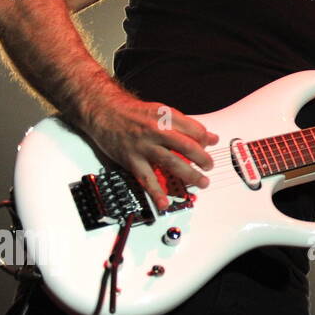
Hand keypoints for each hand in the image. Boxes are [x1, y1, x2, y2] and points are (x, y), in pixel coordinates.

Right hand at [77, 90, 218, 210]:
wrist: (104, 112)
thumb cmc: (134, 113)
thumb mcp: (162, 112)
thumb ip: (186, 125)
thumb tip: (210, 138)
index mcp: (166, 116)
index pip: (194, 130)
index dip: (205, 140)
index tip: (209, 146)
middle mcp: (156, 130)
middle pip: (186, 146)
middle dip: (202, 158)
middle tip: (209, 166)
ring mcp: (143, 146)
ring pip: (171, 162)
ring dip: (189, 175)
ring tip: (202, 182)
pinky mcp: (131, 160)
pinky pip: (146, 178)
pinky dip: (155, 192)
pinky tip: (164, 202)